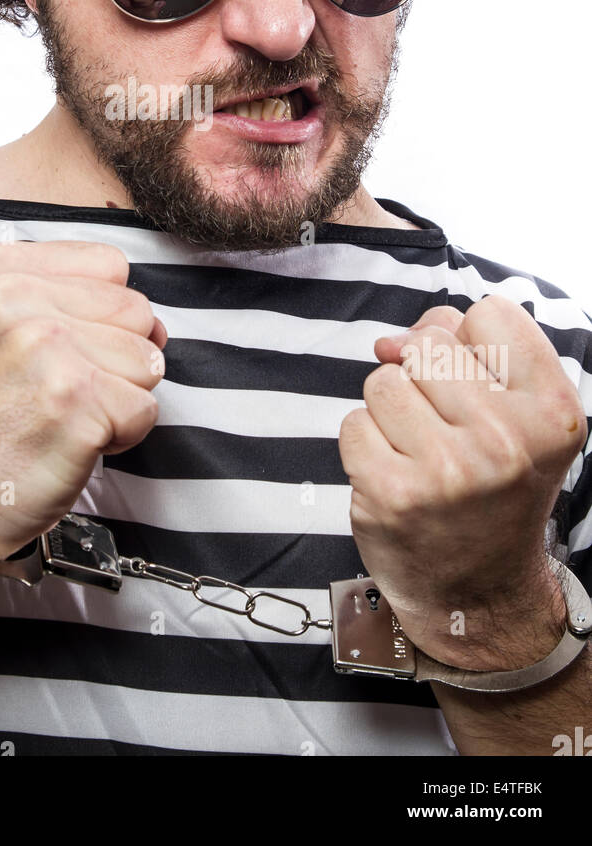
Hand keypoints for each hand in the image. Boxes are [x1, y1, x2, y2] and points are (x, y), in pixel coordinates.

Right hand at [0, 241, 166, 558]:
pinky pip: (146, 408)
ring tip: (64, 415)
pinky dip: (122, 435)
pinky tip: (72, 441)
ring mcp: (46, 346)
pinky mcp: (75, 399)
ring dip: (120, 397)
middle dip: (115, 358)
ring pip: (148, 358)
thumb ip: (79, 302)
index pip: (110, 265)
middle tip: (56, 392)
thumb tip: (157, 325)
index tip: (52, 353)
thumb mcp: (4, 329)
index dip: (100, 316)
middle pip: (136, 310)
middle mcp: (16, 297)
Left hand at [338, 300, 586, 663]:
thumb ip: (463, 347)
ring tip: (422, 454)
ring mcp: (447, 470)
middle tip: (449, 432)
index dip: (474, 343)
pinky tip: (396, 476)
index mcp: (553, 413)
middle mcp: (506, 441)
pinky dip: (365, 445)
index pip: (491, 313)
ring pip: (383, 379)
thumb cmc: (492, 487)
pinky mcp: (392, 493)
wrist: (478, 592)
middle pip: (429, 343)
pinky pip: (353, 423)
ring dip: (391, 411)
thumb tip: (390, 340)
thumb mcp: (513, 414)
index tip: (483, 389)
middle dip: (425, 377)